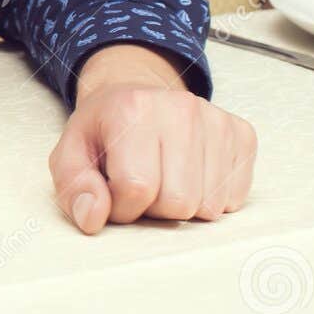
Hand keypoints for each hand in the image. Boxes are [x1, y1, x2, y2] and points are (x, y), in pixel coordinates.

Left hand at [48, 44, 256, 234]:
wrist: (135, 95)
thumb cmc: (104, 131)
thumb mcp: (71, 155)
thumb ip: (74, 188)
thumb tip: (93, 219)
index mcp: (131, 109)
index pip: (137, 189)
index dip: (121, 207)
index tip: (113, 194)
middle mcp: (180, 109)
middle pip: (178, 203)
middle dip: (153, 208)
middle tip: (140, 185)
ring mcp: (216, 120)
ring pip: (209, 206)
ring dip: (183, 206)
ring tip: (163, 179)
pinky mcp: (242, 135)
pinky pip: (235, 198)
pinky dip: (210, 198)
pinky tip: (190, 175)